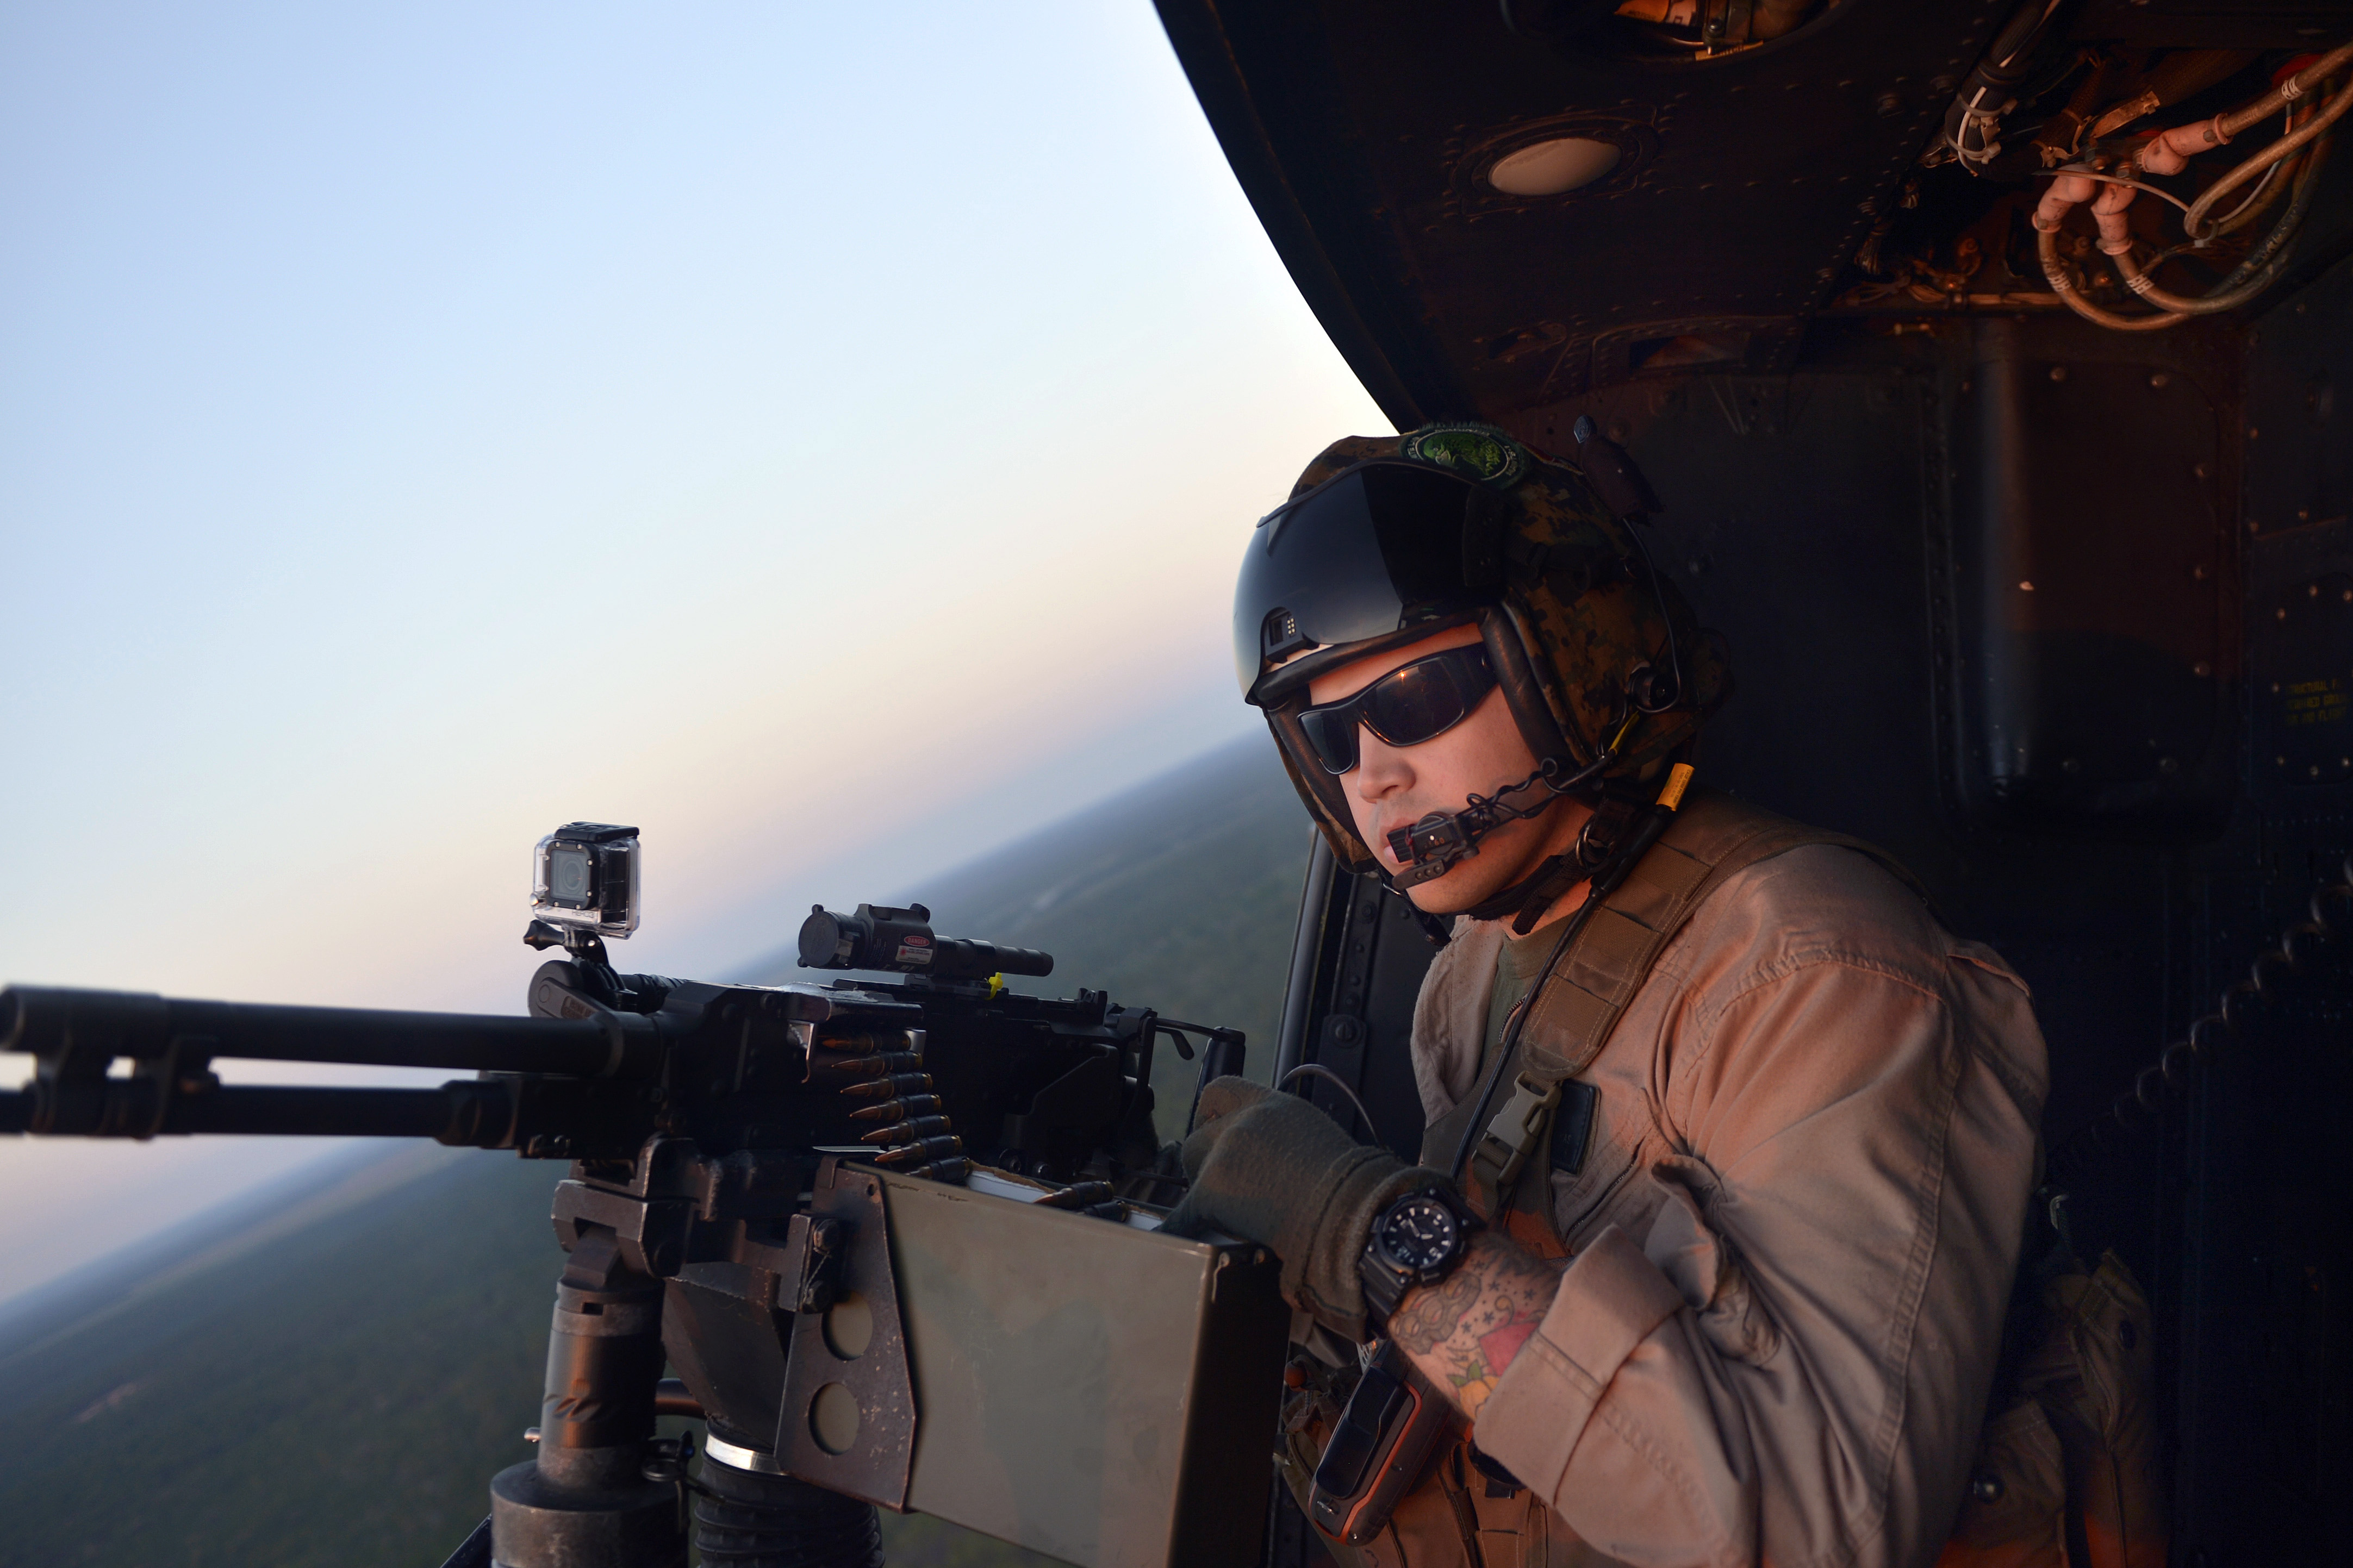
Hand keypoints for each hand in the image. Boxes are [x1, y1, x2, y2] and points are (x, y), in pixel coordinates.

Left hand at [1159, 1076, 1435, 1339]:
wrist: (1350, 1213)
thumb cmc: (1346, 1185)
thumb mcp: (1313, 1135)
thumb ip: (1281, 1134)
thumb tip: (1267, 1155)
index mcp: (1270, 1105)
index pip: (1220, 1090)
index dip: (1211, 1114)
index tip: (1212, 1130)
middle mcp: (1243, 1122)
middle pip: (1198, 1135)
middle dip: (1206, 1160)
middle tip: (1227, 1186)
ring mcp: (1225, 1155)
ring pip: (1193, 1171)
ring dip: (1205, 1191)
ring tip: (1228, 1213)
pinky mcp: (1213, 1190)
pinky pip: (1182, 1213)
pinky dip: (1179, 1227)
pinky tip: (1173, 1239)